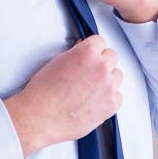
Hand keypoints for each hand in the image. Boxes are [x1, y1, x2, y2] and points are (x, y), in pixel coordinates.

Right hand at [3, 35, 122, 157]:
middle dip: (101, 62)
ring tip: (91, 88)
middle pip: (112, 56)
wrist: (39, 117)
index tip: (90, 55)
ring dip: (108, 79)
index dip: (93, 49)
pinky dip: (109, 98)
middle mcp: (101, 68)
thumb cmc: (43, 92)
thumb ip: (77, 54)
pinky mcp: (111, 105)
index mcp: (87, 53)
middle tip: (90, 72)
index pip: (100, 41)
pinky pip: (118, 96)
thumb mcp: (57, 62)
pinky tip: (95, 100)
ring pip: (117, 75)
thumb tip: (84, 53)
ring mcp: (108, 86)